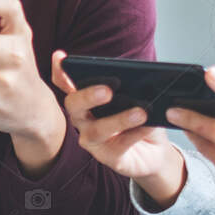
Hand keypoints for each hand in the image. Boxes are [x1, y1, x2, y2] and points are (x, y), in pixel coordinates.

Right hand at [50, 50, 184, 208]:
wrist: (155, 151)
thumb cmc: (141, 118)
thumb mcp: (138, 97)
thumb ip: (132, 86)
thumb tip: (136, 78)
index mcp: (86, 99)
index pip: (65, 83)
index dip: (60, 71)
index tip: (60, 57)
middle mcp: (82, 119)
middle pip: (74, 105)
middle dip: (87, 96)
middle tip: (108, 90)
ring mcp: (92, 140)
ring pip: (96, 130)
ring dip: (118, 120)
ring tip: (140, 112)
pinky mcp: (108, 156)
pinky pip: (118, 146)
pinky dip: (134, 135)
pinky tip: (147, 126)